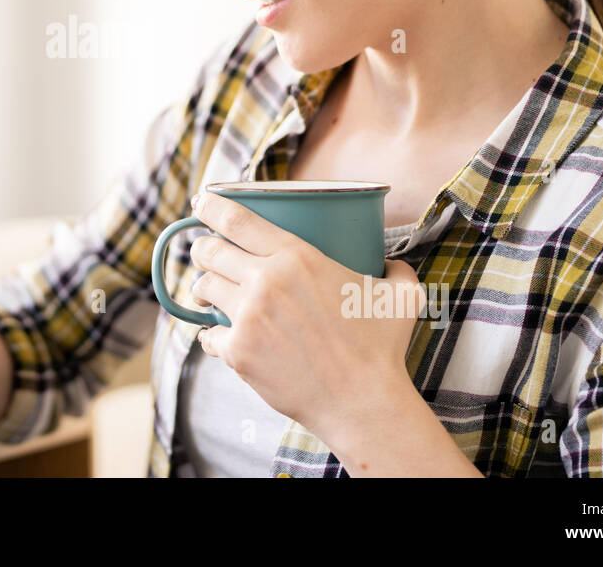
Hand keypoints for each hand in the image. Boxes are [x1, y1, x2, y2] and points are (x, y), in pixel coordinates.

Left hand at [187, 191, 424, 441]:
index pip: (235, 219)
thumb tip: (391, 262)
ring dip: (203, 288)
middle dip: (202, 248)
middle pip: (210, 250)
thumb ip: (394, 267)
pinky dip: (211, 334)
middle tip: (207, 252)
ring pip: (203, 288)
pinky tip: (219, 335)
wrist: (363, 402)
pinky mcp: (239, 353)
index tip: (202, 201)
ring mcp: (248, 318)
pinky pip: (208, 334)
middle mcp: (265, 282)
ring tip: (210, 294)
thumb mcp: (400, 294)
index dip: (211, 205)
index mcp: (297, 257)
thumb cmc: (381, 348)